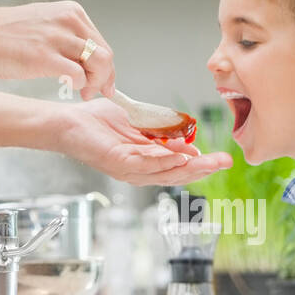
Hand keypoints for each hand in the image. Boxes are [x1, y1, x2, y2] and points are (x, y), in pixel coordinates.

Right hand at [0, 1, 115, 100]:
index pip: (101, 42)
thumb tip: (87, 61)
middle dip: (104, 78)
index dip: (105, 66)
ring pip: (99, 63)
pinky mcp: (45, 56)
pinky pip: (79, 75)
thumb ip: (66, 37)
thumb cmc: (4, 34)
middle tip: (94, 92)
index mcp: (70, 12)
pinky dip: (79, 85)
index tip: (102, 81)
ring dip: (95, 83)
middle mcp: (68, 21)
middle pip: (105, 54)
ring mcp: (57, 38)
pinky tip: (68, 88)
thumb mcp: (44, 24)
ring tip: (83, 92)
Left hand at [57, 97, 232, 184]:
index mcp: (145, 160)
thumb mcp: (137, 123)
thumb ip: (160, 131)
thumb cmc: (97, 121)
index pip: (178, 166)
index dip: (200, 164)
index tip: (221, 159)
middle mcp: (139, 169)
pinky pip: (145, 165)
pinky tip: (180, 156)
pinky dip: (163, 161)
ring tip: (210, 161)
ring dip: (189, 167)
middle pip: (176, 173)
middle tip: (225, 162)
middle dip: (203, 169)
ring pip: (164, 172)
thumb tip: (185, 139)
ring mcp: (129, 169)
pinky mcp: (117, 164)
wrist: (69, 122)